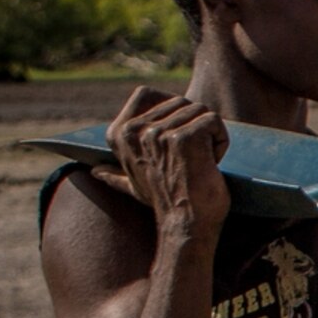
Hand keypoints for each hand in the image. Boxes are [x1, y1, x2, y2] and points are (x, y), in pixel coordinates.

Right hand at [97, 87, 228, 238]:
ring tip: (198, 163)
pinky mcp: (184, 138)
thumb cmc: (166, 204)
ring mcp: (158, 132)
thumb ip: (115, 174)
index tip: (176, 141)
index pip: (146, 92)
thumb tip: (96, 172)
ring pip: (200, 111)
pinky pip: (213, 121)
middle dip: (193, 128)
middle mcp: (133, 129)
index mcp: (118, 133)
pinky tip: (210, 164)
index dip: (171, 110)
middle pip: (181, 102)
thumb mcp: (134, 186)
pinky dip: (221, 142)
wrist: (187, 225)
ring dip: (209, 137)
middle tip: (189, 160)